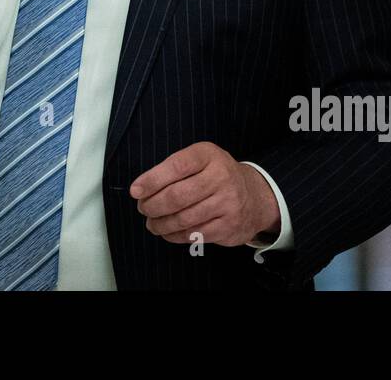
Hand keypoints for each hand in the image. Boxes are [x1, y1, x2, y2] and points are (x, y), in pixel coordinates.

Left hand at [129, 141, 280, 246]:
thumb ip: (174, 169)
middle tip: (143, 208)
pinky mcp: (229, 226)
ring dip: (161, 223)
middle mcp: (221, 177)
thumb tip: (142, 189)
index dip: (151, 180)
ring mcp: (227, 203)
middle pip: (177, 195)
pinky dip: (175, 235)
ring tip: (152, 223)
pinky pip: (194, 234)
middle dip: (153, 205)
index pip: (176, 167)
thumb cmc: (217, 176)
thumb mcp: (200, 160)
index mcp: (209, 155)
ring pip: (183, 218)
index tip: (136, 191)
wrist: (255, 196)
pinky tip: (168, 232)